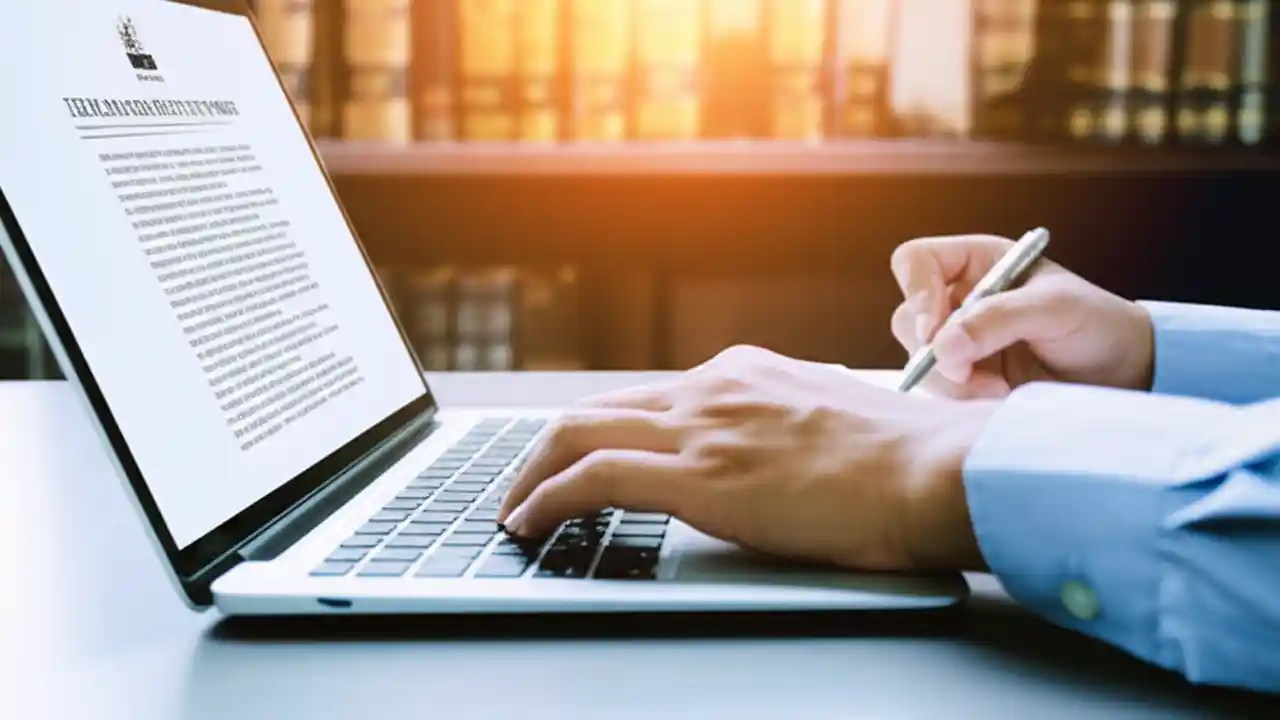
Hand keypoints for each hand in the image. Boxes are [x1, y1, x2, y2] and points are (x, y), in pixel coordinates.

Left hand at [499, 346, 993, 571]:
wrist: (933, 470)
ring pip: (577, 432)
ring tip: (514, 509)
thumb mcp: (830, 422)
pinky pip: (592, 478)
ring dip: (531, 473)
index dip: (602, 430)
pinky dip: (547, 498)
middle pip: (596, 407)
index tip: (581, 457)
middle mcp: (712, 388)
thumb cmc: (904, 459)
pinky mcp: (698, 475)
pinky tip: (529, 523)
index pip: (646, 397)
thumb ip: (783, 429)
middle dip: (547, 448)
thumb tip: (768, 458)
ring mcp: (701, 427)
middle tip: (523, 483)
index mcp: (744, 373)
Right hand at [890, 234, 1154, 398]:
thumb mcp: (1055, 310)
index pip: (915, 261)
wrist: (1122, 376)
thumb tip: (942, 345)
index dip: (915, 291)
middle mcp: (960, 297)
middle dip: (935, 350)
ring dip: (952, 380)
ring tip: (997, 389)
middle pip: (909, 318)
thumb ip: (997, 319)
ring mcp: (960, 340)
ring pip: (919, 359)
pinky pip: (938, 388)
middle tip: (968, 372)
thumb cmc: (1098, 325)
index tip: (936, 329)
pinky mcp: (966, 376)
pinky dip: (962, 398)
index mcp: (978, 262)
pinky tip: (998, 396)